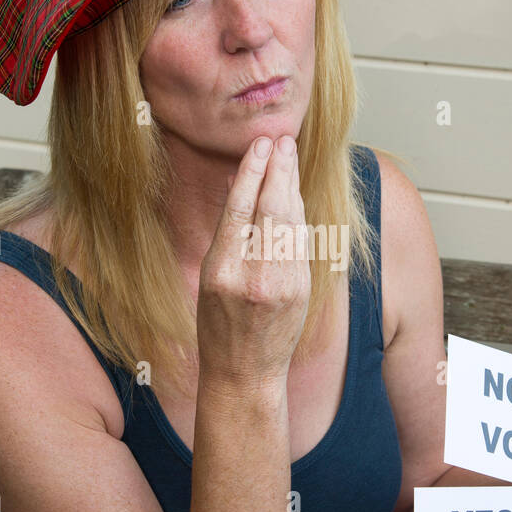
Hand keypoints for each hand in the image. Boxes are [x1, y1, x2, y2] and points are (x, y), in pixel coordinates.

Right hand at [196, 134, 310, 391]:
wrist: (245, 372)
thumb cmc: (219, 325)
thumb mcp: (209, 278)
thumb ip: (227, 233)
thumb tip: (239, 185)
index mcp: (220, 270)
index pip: (239, 209)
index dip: (252, 172)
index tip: (260, 146)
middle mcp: (252, 275)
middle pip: (270, 209)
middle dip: (279, 170)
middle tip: (283, 140)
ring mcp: (281, 283)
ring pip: (291, 222)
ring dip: (292, 186)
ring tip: (291, 158)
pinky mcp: (301, 289)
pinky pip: (302, 242)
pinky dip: (300, 214)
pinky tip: (296, 194)